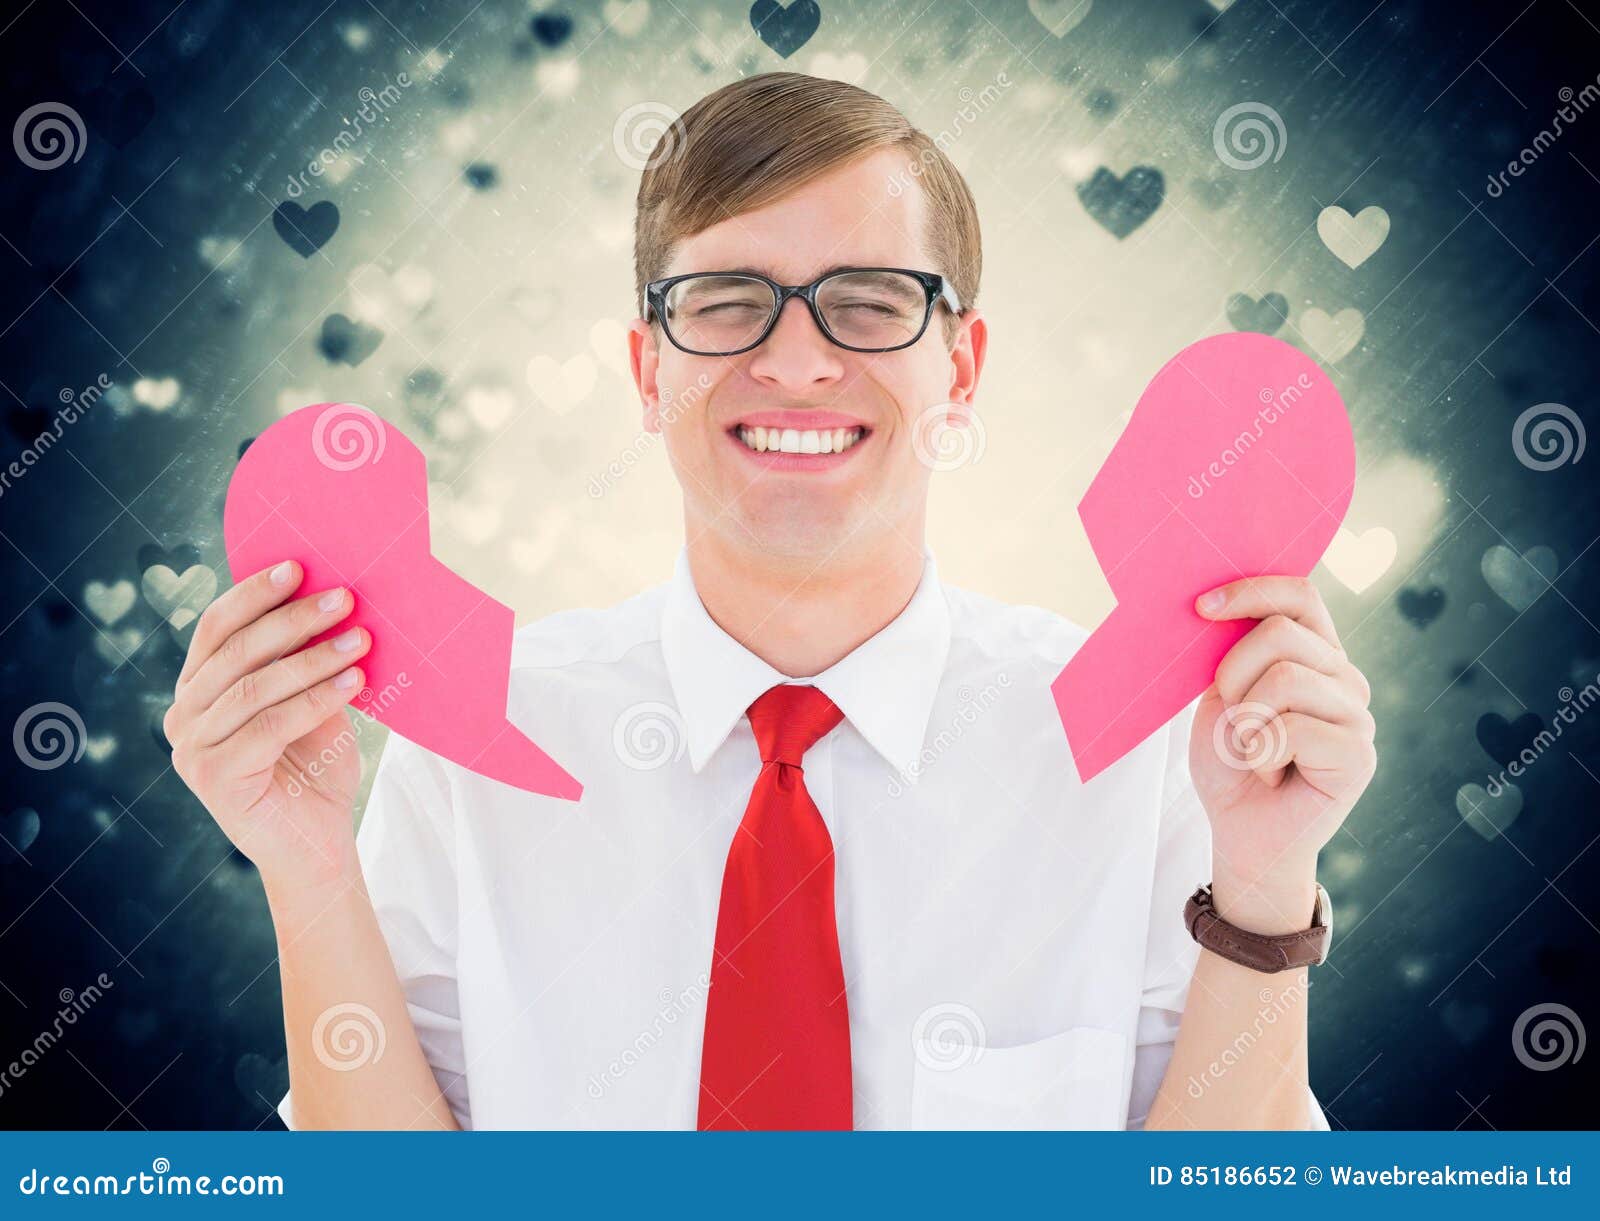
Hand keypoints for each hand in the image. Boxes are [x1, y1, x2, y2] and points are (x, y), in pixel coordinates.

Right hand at [164, 560, 372, 894]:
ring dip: (313, 658)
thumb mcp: (313, 702)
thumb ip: (307, 660)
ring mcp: (191, 749)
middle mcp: (184, 715)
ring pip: (254, 688)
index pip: (216, 628)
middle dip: (293, 620)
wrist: (318, 844)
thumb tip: (336, 599)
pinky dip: (317, 698)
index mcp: (199, 688)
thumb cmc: (316, 769)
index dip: (254, 594)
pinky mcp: (213, 779)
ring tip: (361, 638)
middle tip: (344, 597)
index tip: (299, 566)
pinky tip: (354, 681)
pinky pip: (270, 725)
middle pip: (235, 652)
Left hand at [1187, 576, 1375, 932]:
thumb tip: (1217, 604)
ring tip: (1253, 750)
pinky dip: (1261, 754)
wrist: (1241, 832)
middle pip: (1280, 634)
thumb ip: (1233, 653)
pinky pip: (1292, 728)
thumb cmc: (1230, 763)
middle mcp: (1344, 676)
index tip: (1201, 608)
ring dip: (1245, 721)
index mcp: (1315, 653)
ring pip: (1285, 678)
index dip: (1251, 591)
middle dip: (1232, 675)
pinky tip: (1271, 773)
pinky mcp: (1359, 754)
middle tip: (1234, 721)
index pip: (1299, 595)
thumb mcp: (1221, 697)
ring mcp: (1357, 714)